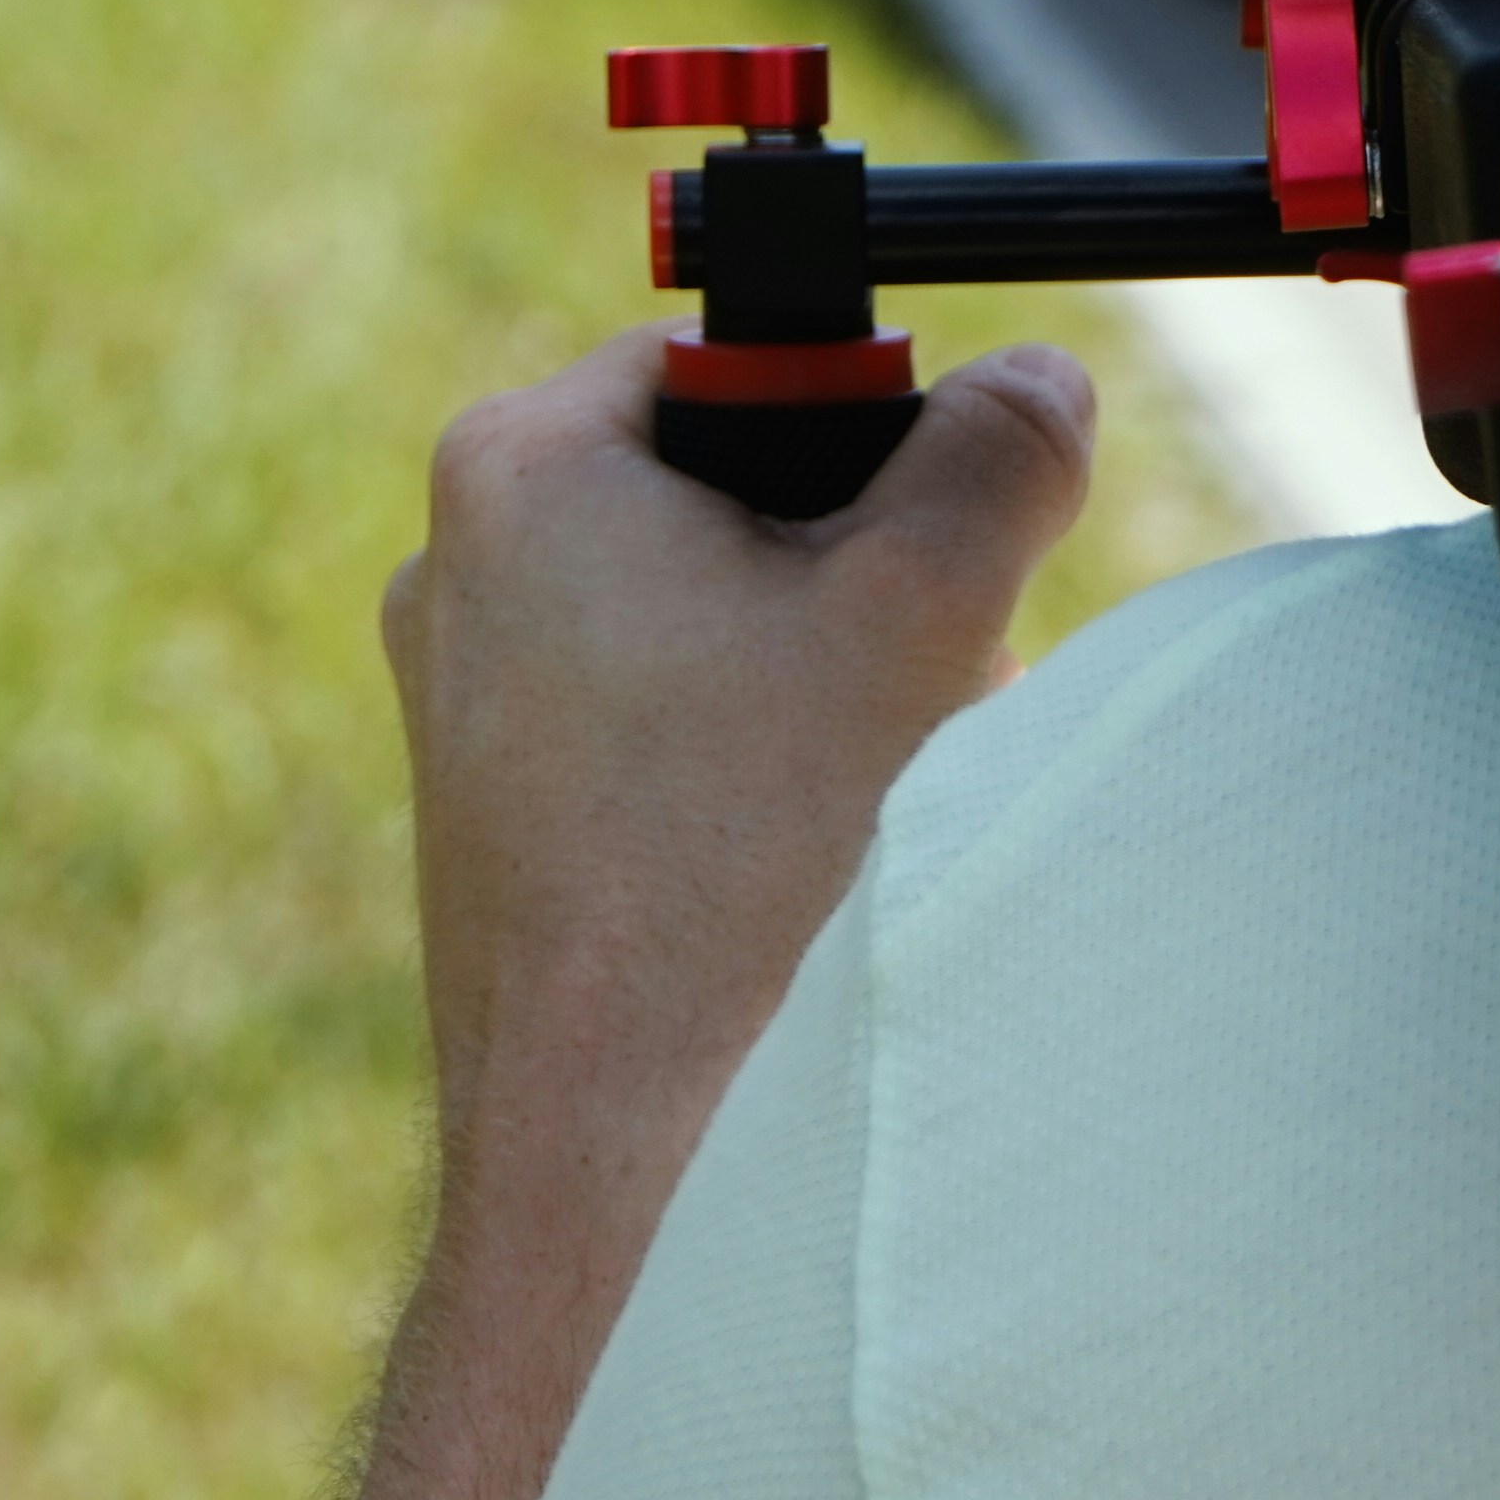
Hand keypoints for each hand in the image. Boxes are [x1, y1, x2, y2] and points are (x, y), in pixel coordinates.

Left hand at [320, 326, 1097, 1499]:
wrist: (616, 1133)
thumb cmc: (733, 860)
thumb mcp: (915, 612)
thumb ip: (998, 458)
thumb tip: (1040, 382)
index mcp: (521, 464)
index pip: (738, 366)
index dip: (864, 441)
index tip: (917, 544)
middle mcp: (459, 566)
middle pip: (729, 499)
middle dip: (854, 581)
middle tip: (908, 681)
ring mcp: (464, 701)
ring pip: (705, 622)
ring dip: (816, 683)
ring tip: (856, 790)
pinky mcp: (492, 814)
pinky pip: (657, 730)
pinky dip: (748, 770)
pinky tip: (797, 862)